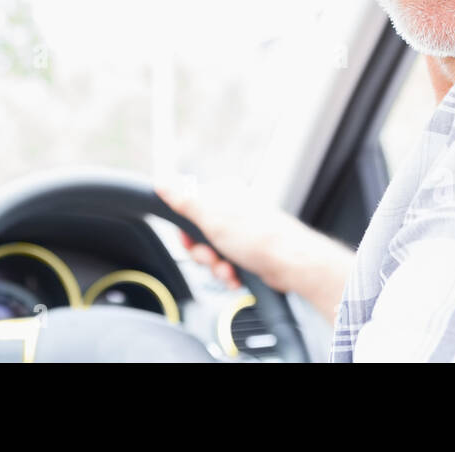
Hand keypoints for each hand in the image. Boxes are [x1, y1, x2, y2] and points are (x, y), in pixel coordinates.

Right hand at [154, 176, 353, 319]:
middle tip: (211, 256)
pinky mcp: (248, 251)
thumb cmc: (260, 235)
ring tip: (228, 268)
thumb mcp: (212, 216)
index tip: (188, 240)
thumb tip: (162, 180)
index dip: (185, 229)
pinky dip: (228, 273)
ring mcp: (241, 232)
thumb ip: (184, 199)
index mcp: (223, 194)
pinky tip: (235, 275)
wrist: (292, 263)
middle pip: (198, 234)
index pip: (188, 208)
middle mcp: (232, 210)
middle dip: (202, 252)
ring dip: (216, 266)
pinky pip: (226, 264)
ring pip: (212, 252)